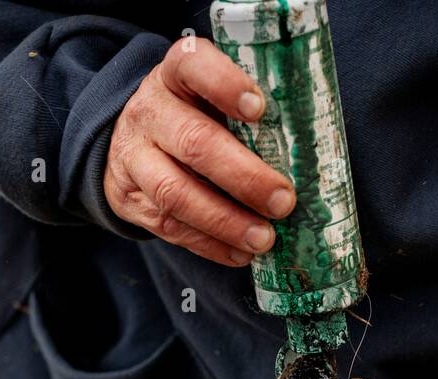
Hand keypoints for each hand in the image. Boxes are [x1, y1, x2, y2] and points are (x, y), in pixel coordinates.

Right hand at [105, 37, 296, 264]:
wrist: (129, 140)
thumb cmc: (192, 116)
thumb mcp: (211, 97)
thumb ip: (247, 115)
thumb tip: (307, 154)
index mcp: (175, 74)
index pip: (193, 65)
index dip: (225, 85)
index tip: (260, 109)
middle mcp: (149, 111)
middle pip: (194, 143)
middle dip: (245, 177)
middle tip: (284, 201)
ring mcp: (134, 156)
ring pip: (176, 193)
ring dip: (226, 221)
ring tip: (264, 238)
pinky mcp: (129, 199)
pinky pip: (169, 227)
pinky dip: (209, 244)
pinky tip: (240, 253)